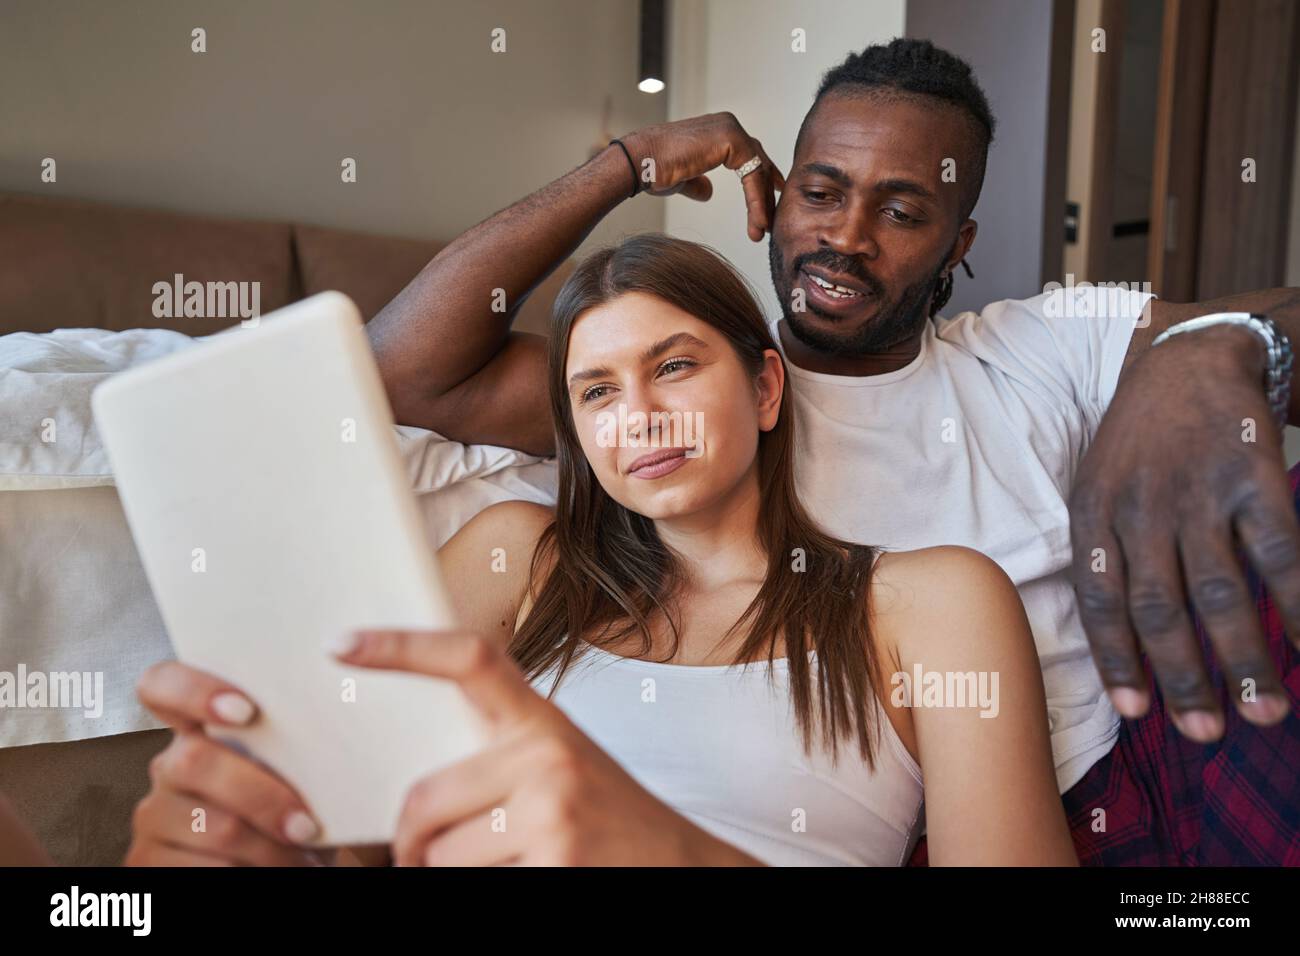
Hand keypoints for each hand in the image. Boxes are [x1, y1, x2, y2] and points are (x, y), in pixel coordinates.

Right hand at [125, 662, 323, 865]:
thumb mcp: (298, 772)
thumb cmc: (298, 811)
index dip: (193, 690)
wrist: (288, 866)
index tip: (245, 711)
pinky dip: (247, 875)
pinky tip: (272, 875)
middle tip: (306, 826)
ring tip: (302, 857)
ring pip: (210, 825)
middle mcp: (169, 767)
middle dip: (261, 796)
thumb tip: (333, 720)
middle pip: (194, 760)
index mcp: (202, 730)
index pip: (163, 684)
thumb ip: (294, 741)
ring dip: (267, 848)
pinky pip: (198, 869)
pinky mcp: (147, 862)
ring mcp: (153, 815)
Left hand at [334, 629, 762, 865]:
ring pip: (442, 855)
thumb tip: (414, 777)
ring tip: (494, 865)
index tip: (342, 643)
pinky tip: (523, 876)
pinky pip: (472, 887)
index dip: (402, 646)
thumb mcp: (560, 762)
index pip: (469, 659)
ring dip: (447, 874)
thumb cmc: (606, 815)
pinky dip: (482, 892)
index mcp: (543, 719)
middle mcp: (548, 755)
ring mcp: (553, 811)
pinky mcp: (555, 862)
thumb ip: (500, 752)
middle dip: (409, 840)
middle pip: (425, 798)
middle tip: (413, 854)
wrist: (684, 864)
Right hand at [620, 112, 784, 240]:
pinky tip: (756, 220)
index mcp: (718, 131)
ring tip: (762, 229)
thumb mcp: (683, 178)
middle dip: (766, 196)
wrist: (639, 163)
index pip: (750, 157)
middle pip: (758, 163)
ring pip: (758, 170)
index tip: (769, 205)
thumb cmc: (654, 169)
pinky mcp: (731, 139)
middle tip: (770, 222)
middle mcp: (727, 125)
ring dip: (762, 203)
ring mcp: (731, 129)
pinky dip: (756, 199)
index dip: (761, 182)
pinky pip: (752, 174)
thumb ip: (699, 182)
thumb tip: (709, 192)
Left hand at [1069, 324, 1299, 740]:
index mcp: (1093, 513)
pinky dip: (1297, 607)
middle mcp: (1140, 507)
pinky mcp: (1253, 476)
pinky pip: (1280, 555)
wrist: (1187, 357)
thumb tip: (1125, 643)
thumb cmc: (1139, 443)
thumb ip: (1106, 554)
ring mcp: (1198, 493)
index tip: (1135, 712)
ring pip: (1220, 593)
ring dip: (1243, 661)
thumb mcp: (1096, 486)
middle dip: (1182, 678)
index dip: (1117, 660)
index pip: (1100, 602)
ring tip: (1263, 713)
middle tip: (1203, 733)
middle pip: (1158, 609)